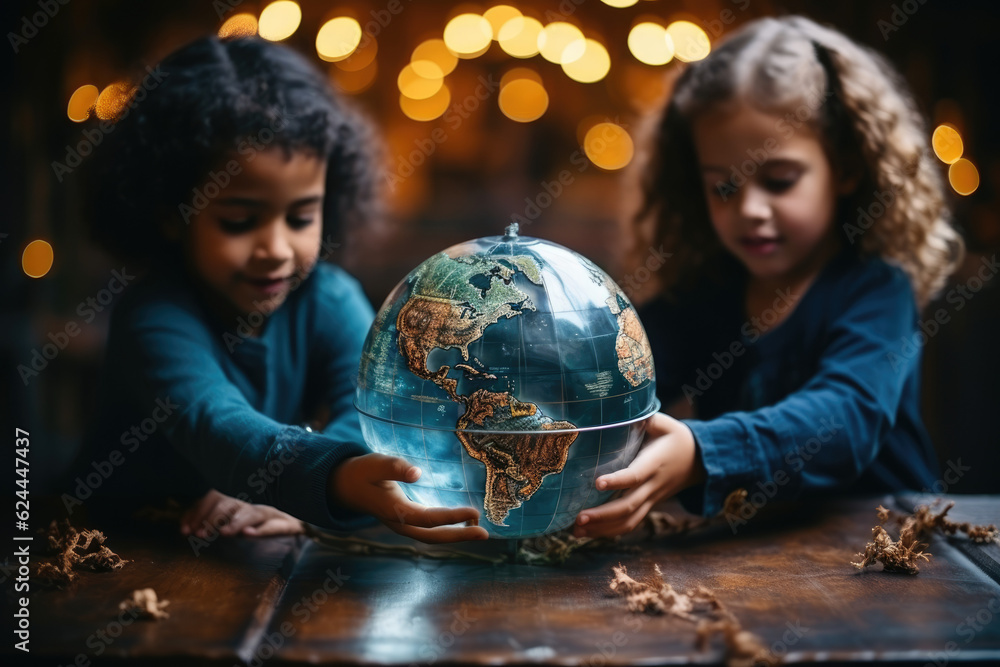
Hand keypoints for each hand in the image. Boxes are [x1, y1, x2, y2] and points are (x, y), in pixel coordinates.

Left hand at [180, 489, 304, 537]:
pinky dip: (259, 530)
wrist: (298, 524)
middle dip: (212, 518)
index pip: (213, 498)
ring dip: (234, 523)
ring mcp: (267, 514)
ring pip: (250, 514)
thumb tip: (186, 529)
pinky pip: (272, 526)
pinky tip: (248, 534)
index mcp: (236, 503)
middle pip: (229, 504)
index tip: (184, 530)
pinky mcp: (285, 525)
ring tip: (223, 534)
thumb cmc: (259, 524)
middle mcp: (250, 505)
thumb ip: (213, 523)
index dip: (196, 512)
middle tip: (200, 536)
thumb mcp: (233, 523)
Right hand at [329, 453, 489, 543]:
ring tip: (479, 530)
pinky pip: (430, 530)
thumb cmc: (362, 472)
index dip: (452, 517)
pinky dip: (448, 529)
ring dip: (456, 535)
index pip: (429, 519)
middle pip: (434, 536)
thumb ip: (395, 467)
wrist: (344, 486)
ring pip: (433, 536)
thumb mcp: (375, 464)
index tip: (473, 512)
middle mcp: (400, 523)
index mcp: (394, 511)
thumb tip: (417, 472)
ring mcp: (403, 525)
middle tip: (484, 533)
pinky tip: (463, 523)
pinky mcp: (407, 521)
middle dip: (460, 536)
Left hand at [573, 412, 703, 537]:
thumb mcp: (663, 423)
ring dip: (602, 529)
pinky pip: (630, 524)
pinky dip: (608, 531)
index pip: (636, 475)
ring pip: (629, 521)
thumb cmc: (673, 437)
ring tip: (576, 531)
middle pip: (629, 506)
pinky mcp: (647, 507)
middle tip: (578, 518)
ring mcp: (651, 499)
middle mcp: (653, 485)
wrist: (698, 460)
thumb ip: (643, 418)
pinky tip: (587, 533)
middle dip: (603, 515)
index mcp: (654, 463)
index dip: (618, 481)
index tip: (597, 483)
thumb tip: (616, 409)